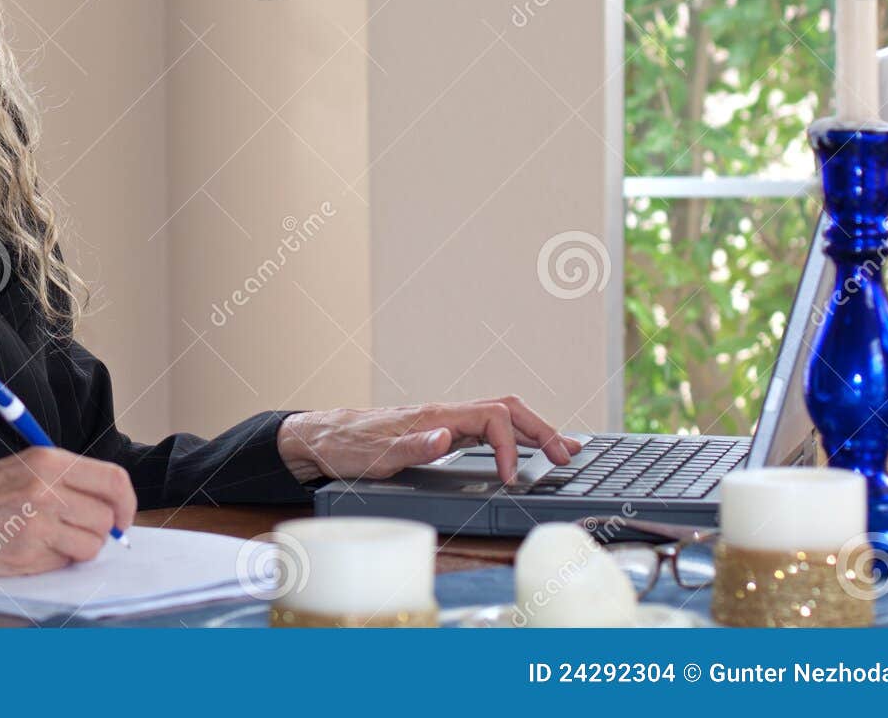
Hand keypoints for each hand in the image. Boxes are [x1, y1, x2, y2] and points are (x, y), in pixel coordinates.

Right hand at [0, 447, 136, 575]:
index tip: (122, 516)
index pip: (113, 479)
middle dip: (100, 530)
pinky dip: (57, 563)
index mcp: (48, 460)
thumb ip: (62, 481)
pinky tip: (29, 552)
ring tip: (46, 541)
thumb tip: (104, 504)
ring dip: (77, 549)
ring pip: (92, 544)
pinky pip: (66, 563)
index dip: (126, 503)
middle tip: (79, 533)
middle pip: (106, 516)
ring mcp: (38, 521)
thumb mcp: (19, 469)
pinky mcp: (27, 552)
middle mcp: (48, 487)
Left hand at [275, 396, 582, 483]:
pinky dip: (512, 436)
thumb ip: (413, 447)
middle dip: (542, 430)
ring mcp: (443, 421)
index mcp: (436, 416)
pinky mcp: (439, 432)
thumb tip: (447, 437)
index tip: (512, 478)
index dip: (510, 447)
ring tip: (563, 449)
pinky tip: (522, 450)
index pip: (493, 419)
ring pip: (499, 415)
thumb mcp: (376, 456)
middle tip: (568, 457)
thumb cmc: (346, 448)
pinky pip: (486, 428)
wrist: (319, 439)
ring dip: (533, 430)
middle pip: (506, 409)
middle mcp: (444, 413)